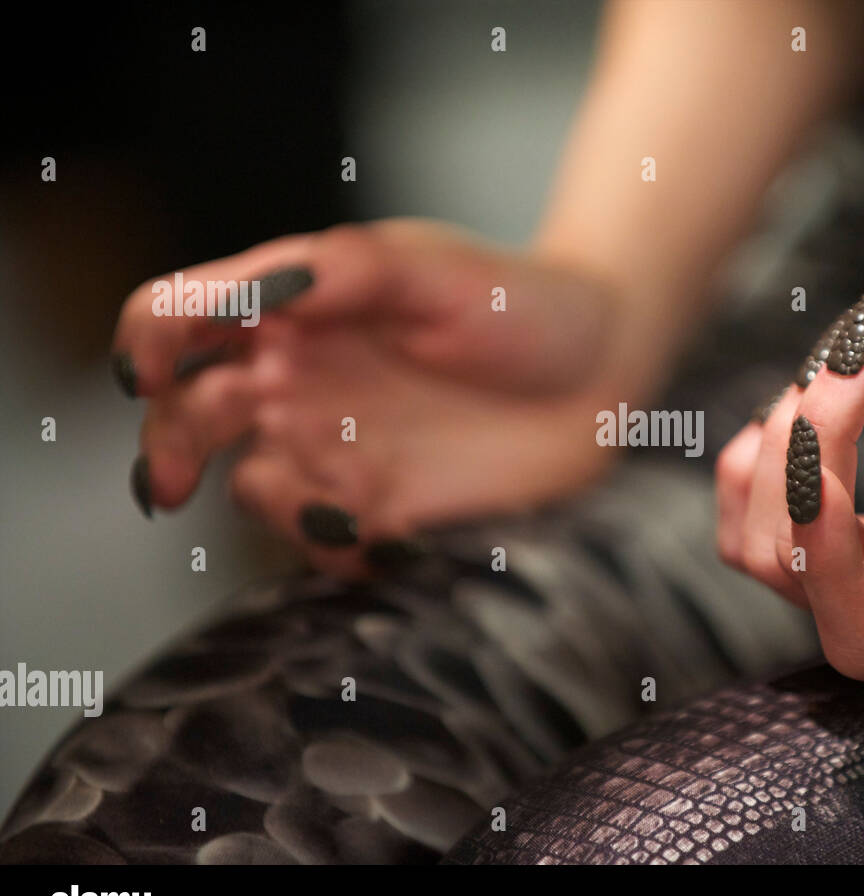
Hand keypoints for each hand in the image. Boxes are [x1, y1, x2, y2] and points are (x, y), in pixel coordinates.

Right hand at [112, 219, 625, 576]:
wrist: (605, 367)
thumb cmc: (520, 302)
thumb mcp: (428, 268)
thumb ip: (338, 272)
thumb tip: (247, 297)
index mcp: (294, 306)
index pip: (179, 317)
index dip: (146, 345)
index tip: (151, 375)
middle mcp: (302, 379)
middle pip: (193, 416)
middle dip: (170, 448)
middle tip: (171, 483)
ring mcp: (340, 445)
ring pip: (256, 487)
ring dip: (272, 502)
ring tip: (334, 498)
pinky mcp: (386, 506)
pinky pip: (328, 541)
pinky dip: (335, 547)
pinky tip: (383, 535)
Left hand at [716, 328, 863, 696]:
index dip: (821, 560)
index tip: (817, 461)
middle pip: (793, 575)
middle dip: (800, 463)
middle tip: (853, 357)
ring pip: (761, 542)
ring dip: (776, 447)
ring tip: (840, 361)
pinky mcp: (857, 543)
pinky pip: (769, 514)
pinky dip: (767, 452)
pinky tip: (808, 396)